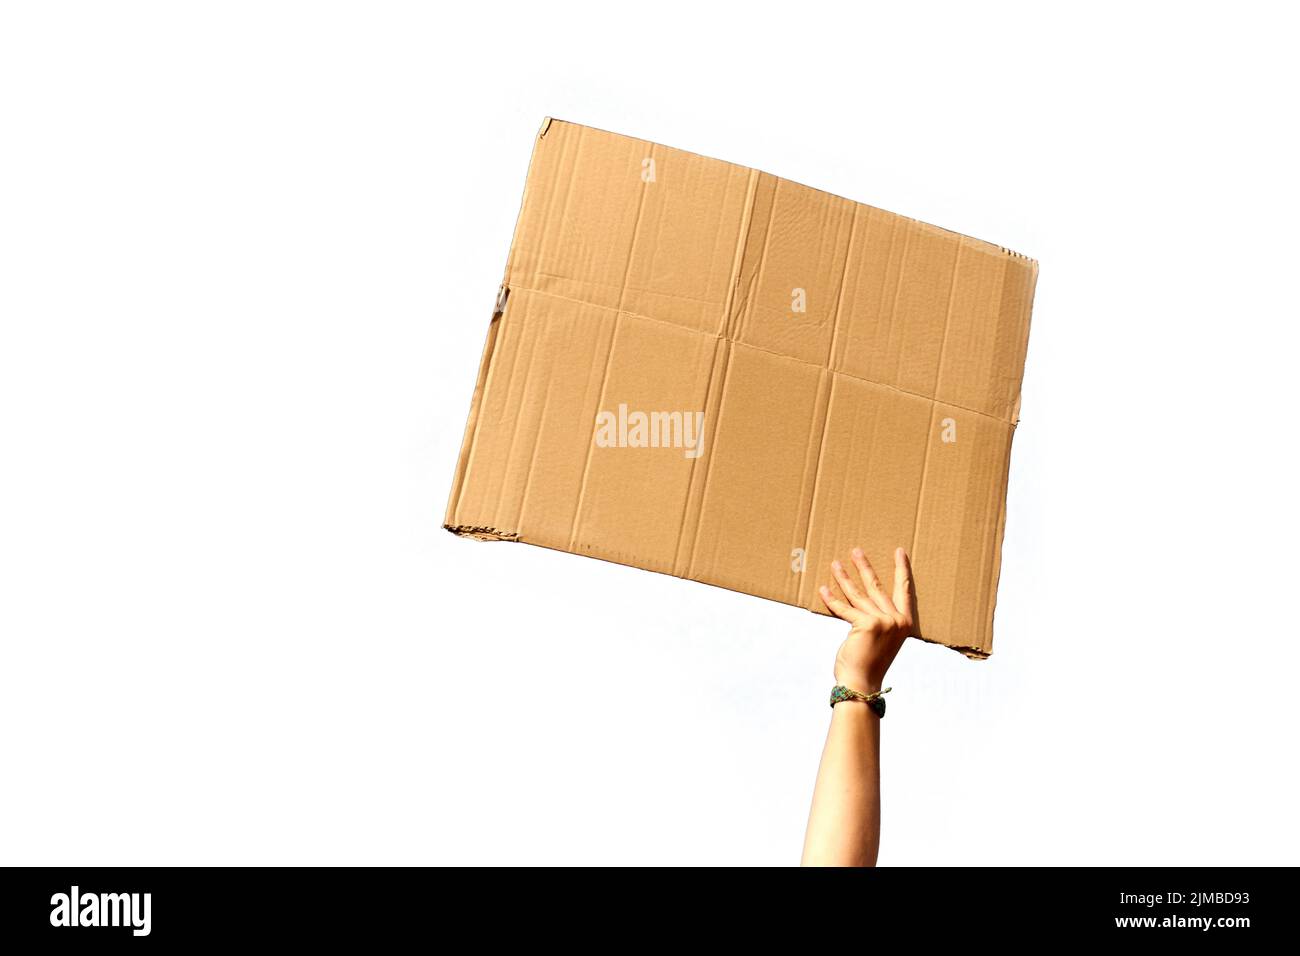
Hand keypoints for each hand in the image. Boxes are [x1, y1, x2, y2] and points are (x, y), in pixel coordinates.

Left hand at [818, 547, 917, 692]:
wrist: (862, 682)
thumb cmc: (870, 662)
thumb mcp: (882, 638)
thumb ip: (879, 619)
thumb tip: (862, 598)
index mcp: (906, 623)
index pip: (904, 590)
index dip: (901, 570)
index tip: (900, 552)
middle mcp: (897, 620)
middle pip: (877, 587)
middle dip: (864, 567)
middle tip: (856, 550)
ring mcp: (883, 621)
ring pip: (858, 594)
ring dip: (844, 577)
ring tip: (835, 564)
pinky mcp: (866, 624)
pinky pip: (844, 608)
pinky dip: (832, 599)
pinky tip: (823, 589)